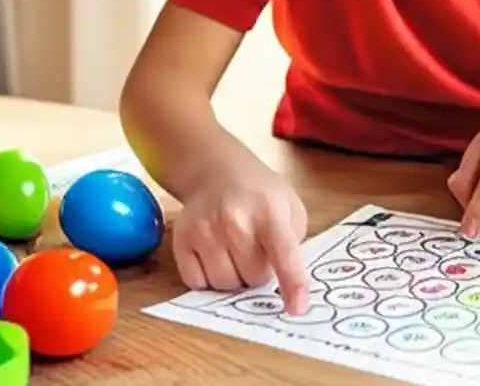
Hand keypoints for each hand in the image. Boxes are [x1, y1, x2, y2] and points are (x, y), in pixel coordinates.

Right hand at [171, 167, 309, 313]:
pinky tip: (215, 255)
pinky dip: (208, 278)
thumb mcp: (290, 208)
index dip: (293, 284)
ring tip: (236, 252)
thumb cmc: (259, 196)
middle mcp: (235, 220)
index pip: (284, 254)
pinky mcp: (182, 240)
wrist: (216, 171)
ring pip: (225, 285)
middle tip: (258, 252)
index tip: (297, 308)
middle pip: (253, 278)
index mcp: (270, 211)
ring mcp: (205, 230)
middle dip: (260, 274)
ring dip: (235, 278)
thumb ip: (294, 245)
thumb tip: (287, 286)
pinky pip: (197, 283)